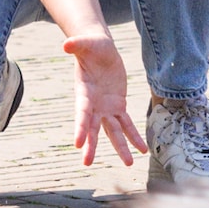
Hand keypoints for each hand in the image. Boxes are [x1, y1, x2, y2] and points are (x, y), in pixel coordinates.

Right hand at [66, 34, 145, 166]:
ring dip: (120, 148)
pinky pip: (127, 124)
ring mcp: (106, 108)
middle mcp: (93, 105)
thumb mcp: (86, 43)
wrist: (99, 50)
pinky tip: (142, 149)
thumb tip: (66, 44)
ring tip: (129, 163)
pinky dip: (134, 137)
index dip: (80, 127)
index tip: (77, 144)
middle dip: (91, 146)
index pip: (81, 113)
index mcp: (84, 93)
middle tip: (87, 163)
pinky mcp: (118, 106)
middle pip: (93, 128)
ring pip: (113, 132)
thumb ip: (76, 44)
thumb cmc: (91, 46)